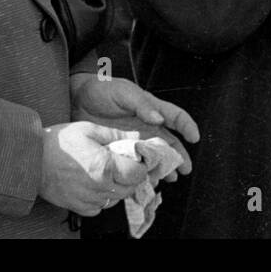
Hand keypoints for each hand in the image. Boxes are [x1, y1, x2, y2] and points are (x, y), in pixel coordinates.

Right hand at [39, 121, 146, 215]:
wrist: (29, 159)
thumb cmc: (58, 142)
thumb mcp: (88, 129)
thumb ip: (116, 134)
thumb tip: (136, 136)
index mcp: (105, 166)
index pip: (138, 173)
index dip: (140, 165)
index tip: (135, 158)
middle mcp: (99, 186)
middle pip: (129, 188)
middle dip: (130, 176)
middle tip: (122, 163)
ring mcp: (88, 199)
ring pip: (116, 199)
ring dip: (117, 187)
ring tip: (107, 172)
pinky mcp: (77, 206)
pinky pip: (99, 208)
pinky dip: (101, 198)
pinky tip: (94, 184)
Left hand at [70, 74, 199, 180]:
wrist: (75, 98)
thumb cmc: (102, 89)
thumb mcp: (123, 92)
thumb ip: (141, 104)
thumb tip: (159, 119)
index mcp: (151, 109)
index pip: (176, 117)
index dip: (187, 126)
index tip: (194, 138)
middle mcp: (146, 126)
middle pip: (170, 142)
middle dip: (179, 155)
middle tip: (185, 169)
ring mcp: (134, 139)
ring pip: (154, 156)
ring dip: (163, 167)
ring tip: (170, 179)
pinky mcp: (120, 148)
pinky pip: (135, 163)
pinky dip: (142, 173)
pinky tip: (146, 182)